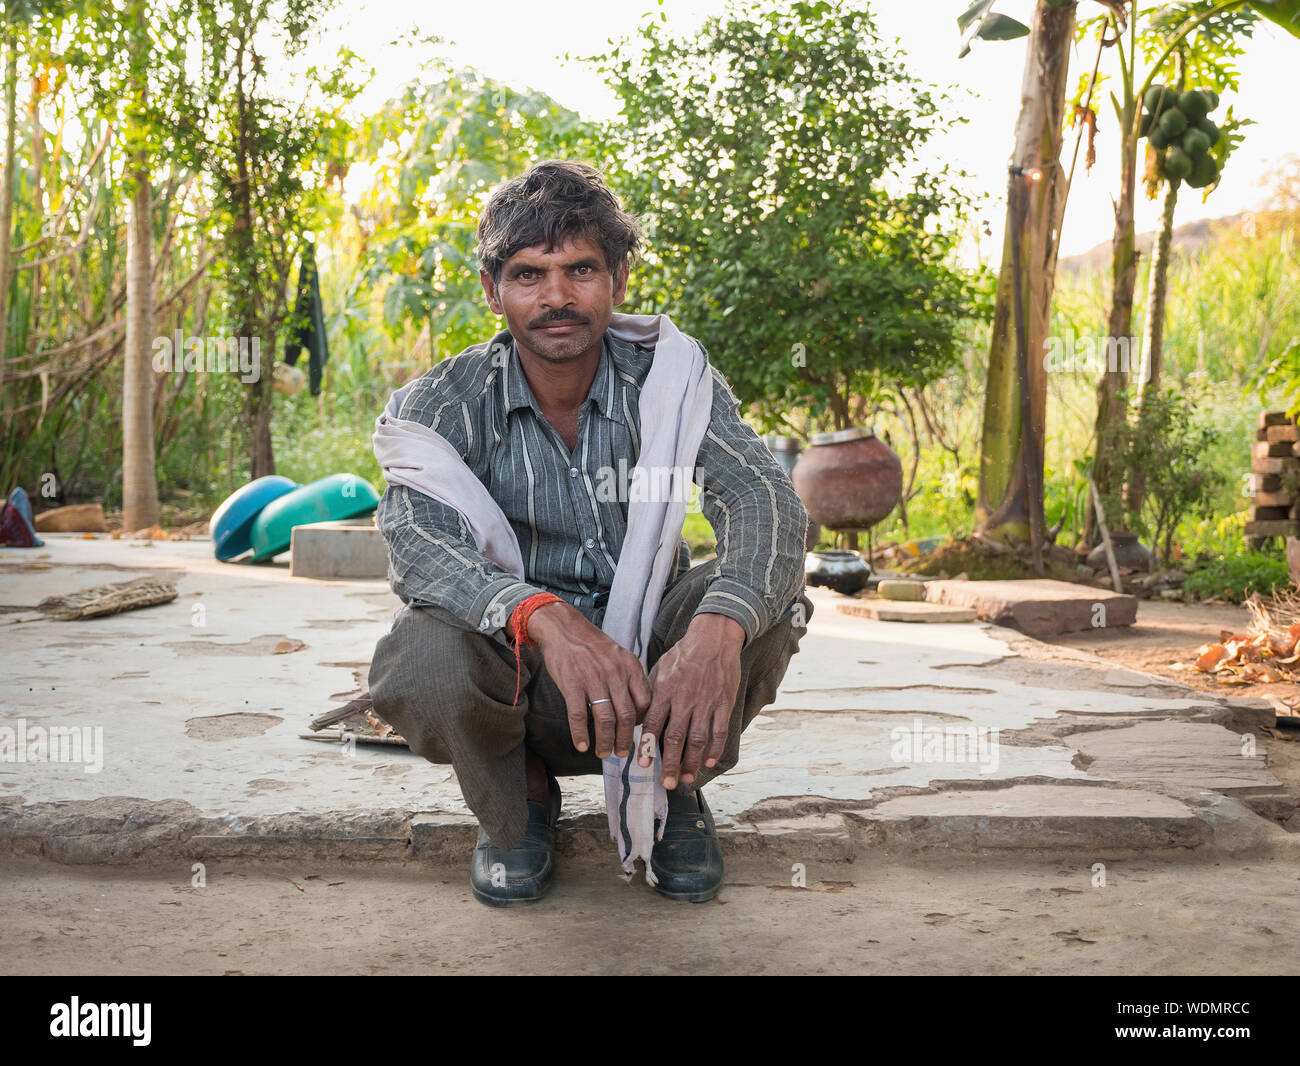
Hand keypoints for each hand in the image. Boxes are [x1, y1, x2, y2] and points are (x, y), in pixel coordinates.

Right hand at [527, 601, 651, 758]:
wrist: (563, 627)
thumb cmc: (591, 645)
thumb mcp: (618, 656)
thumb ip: (629, 679)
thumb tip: (636, 709)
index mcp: (630, 666)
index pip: (645, 701)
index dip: (642, 723)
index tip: (636, 733)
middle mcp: (615, 673)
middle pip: (627, 715)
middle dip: (625, 740)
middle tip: (622, 754)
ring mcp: (593, 678)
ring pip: (605, 719)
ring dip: (605, 741)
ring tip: (603, 753)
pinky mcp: (571, 683)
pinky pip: (578, 715)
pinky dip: (580, 734)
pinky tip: (582, 745)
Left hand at [639, 613, 743, 789]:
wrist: (714, 638)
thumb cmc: (683, 654)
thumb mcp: (660, 668)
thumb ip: (651, 693)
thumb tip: (640, 716)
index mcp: (666, 690)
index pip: (653, 723)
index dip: (646, 745)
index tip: (641, 764)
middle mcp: (685, 699)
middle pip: (675, 737)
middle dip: (669, 763)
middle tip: (665, 783)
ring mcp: (706, 702)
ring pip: (697, 739)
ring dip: (690, 762)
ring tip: (684, 778)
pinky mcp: (723, 703)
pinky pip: (719, 731)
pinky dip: (714, 748)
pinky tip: (708, 762)